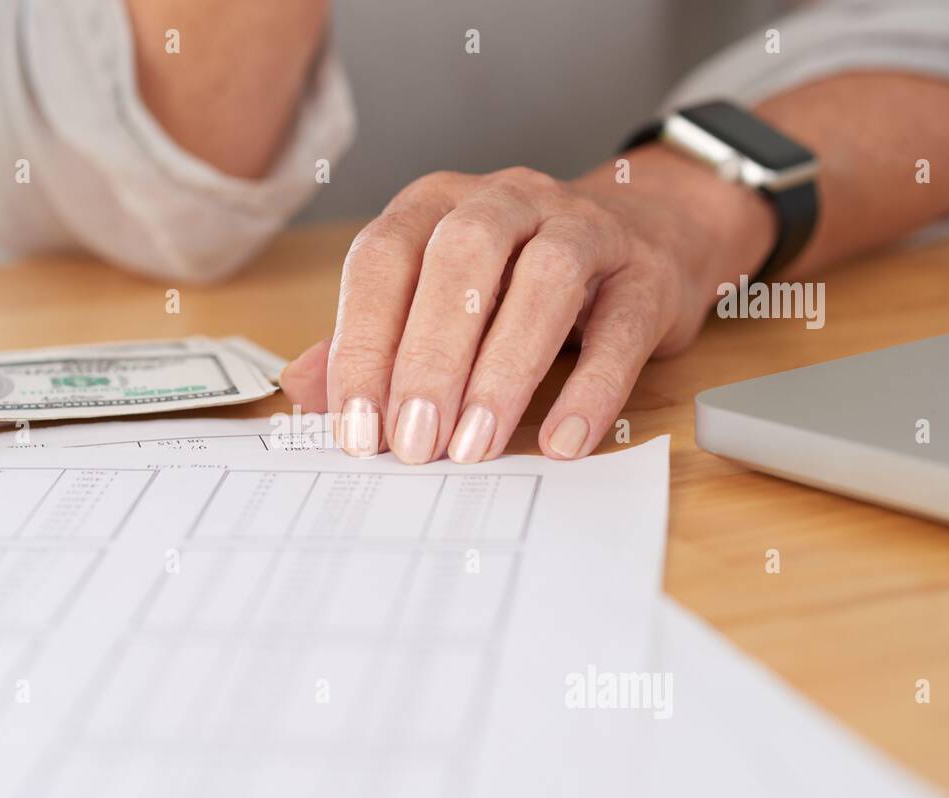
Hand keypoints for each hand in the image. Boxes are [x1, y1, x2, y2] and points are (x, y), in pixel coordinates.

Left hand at [280, 146, 775, 462]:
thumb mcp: (434, 297)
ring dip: (503, 371)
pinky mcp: (645, 275)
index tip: (355, 428)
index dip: (362, 344)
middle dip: (429, 359)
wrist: (644, 235)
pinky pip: (621, 327)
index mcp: (436, 205)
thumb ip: (370, 339)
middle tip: (413, 443)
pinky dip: (590, 388)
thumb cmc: (515, 279)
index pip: (384, 260)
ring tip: (474, 447)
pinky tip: (560, 440)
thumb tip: (302, 392)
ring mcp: (583, 228)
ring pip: (544, 281)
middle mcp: (507, 200)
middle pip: (460, 262)